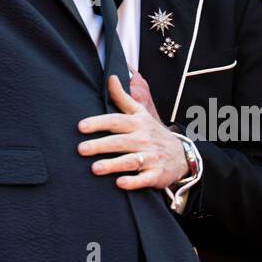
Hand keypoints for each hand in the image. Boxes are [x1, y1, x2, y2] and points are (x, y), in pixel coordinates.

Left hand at [77, 75, 187, 190]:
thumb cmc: (151, 132)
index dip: (99, 123)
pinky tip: (120, 184)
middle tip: (81, 149)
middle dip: (100, 145)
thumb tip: (111, 77)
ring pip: (131, 161)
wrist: (181, 155)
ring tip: (95, 168)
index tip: (81, 126)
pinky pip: (145, 179)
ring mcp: (151, 157)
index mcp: (137, 124)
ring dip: (113, 164)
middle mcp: (143, 139)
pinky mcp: (156, 175)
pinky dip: (133, 182)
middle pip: (120, 142)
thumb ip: (123, 97)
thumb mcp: (140, 113)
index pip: (116, 121)